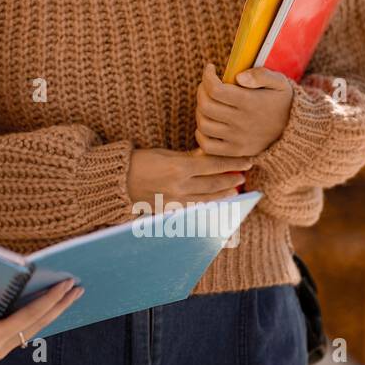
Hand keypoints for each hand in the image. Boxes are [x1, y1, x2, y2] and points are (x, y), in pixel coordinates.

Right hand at [0, 279, 82, 363]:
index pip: (29, 316)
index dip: (49, 300)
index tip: (65, 284)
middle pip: (36, 325)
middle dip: (58, 306)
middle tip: (77, 289)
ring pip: (32, 330)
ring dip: (50, 312)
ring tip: (67, 297)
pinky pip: (22, 331)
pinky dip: (36, 318)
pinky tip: (44, 308)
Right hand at [126, 147, 249, 208]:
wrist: (117, 182)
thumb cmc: (139, 162)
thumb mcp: (164, 153)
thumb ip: (188, 157)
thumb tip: (209, 156)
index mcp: (179, 167)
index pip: (214, 165)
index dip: (233, 163)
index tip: (247, 161)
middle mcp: (180, 186)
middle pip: (214, 184)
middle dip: (232, 179)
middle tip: (243, 175)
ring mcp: (176, 201)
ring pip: (208, 199)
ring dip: (224, 194)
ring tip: (235, 190)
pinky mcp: (171, 211)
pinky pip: (195, 208)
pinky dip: (208, 205)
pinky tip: (216, 202)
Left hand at [195, 62, 293, 156]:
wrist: (296, 132)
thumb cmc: (284, 102)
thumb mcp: (280, 83)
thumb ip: (261, 75)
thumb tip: (238, 77)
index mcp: (250, 103)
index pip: (215, 89)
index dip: (207, 76)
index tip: (210, 69)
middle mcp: (241, 122)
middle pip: (205, 106)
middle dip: (201, 90)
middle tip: (207, 85)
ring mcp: (237, 139)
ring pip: (203, 125)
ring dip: (200, 110)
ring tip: (208, 102)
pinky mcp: (235, 151)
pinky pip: (207, 146)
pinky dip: (201, 134)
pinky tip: (208, 121)